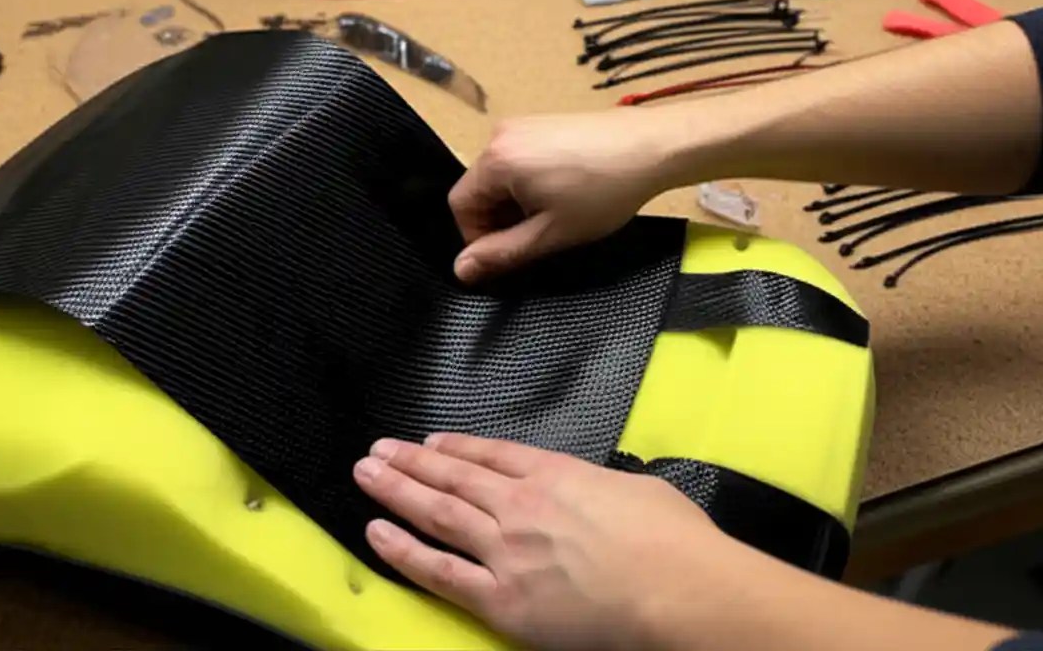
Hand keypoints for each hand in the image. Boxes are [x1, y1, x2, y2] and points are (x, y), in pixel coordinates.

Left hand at [352, 434, 731, 650]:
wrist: (677, 589)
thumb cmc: (674, 541)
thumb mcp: (641, 489)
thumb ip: (604, 488)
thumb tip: (601, 495)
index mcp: (557, 474)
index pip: (494, 454)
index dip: (457, 447)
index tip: (431, 443)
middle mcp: (521, 505)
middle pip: (454, 476)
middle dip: (411, 461)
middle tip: (378, 450)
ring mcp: (505, 549)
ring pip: (437, 513)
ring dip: (397, 491)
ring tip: (365, 475)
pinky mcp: (500, 598)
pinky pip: (439, 571)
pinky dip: (404, 551)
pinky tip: (376, 534)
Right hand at [450, 111, 670, 283]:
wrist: (654, 147)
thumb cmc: (603, 192)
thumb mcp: (549, 233)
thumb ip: (501, 253)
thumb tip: (460, 270)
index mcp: (495, 160)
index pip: (459, 205)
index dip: (476, 237)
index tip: (508, 254)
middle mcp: (500, 134)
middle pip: (479, 187)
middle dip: (499, 219)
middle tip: (537, 238)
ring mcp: (523, 124)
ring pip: (501, 175)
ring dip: (517, 203)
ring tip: (555, 215)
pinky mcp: (543, 121)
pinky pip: (520, 159)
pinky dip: (530, 182)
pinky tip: (564, 193)